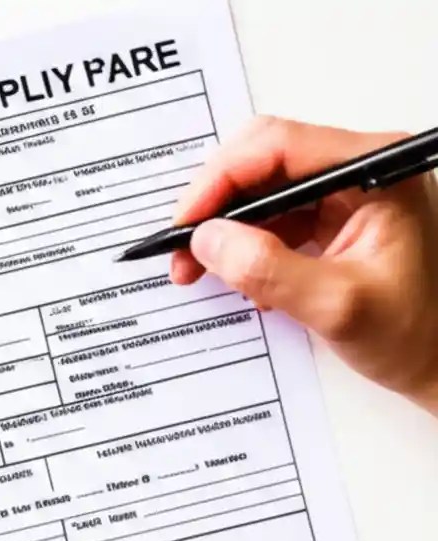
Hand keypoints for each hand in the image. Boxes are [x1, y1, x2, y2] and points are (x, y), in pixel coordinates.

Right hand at [169, 116, 437, 414]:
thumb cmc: (416, 335)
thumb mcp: (338, 306)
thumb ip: (269, 269)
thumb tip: (210, 239)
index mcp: (376, 169)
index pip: (277, 146)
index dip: (220, 180)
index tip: (187, 223)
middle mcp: (360, 169)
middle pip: (261, 161)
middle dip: (215, 204)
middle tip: (184, 249)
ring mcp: (345, 193)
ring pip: (260, 189)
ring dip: (223, 227)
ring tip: (198, 267)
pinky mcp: (332, 218)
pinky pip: (271, 216)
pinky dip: (243, 243)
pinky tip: (236, 275)